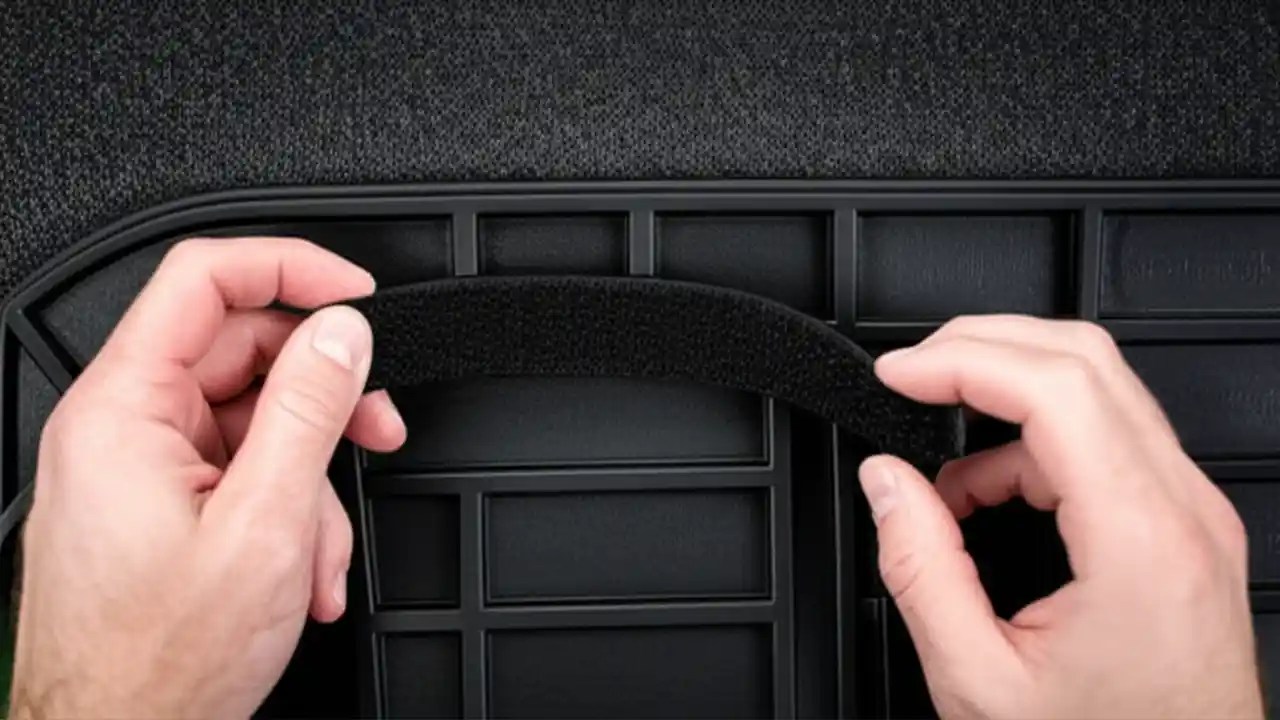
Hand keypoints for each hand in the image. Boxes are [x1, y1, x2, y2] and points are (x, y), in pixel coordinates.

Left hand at [9, 237, 405, 717]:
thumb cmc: (157, 662)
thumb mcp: (262, 526)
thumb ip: (306, 412)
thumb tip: (340, 332)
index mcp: (123, 410)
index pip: (204, 280)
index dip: (291, 269)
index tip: (356, 294)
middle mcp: (120, 428)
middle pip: (241, 354)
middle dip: (322, 397)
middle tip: (376, 428)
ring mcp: (137, 468)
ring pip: (251, 423)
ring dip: (309, 482)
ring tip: (322, 550)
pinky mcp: (157, 506)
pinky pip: (238, 473)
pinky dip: (286, 515)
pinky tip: (301, 571)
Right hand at [859, 316, 1261, 718]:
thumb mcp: (980, 682)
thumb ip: (920, 570)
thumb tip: (886, 482)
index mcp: (1140, 543)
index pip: (1057, 388)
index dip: (964, 359)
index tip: (898, 373)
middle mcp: (1182, 512)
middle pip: (1085, 360)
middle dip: (982, 346)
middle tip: (912, 375)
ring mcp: (1192, 514)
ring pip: (1099, 388)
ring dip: (1006, 392)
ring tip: (938, 458)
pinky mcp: (1184, 526)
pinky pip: (1106, 438)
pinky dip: (1033, 441)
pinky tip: (982, 491)